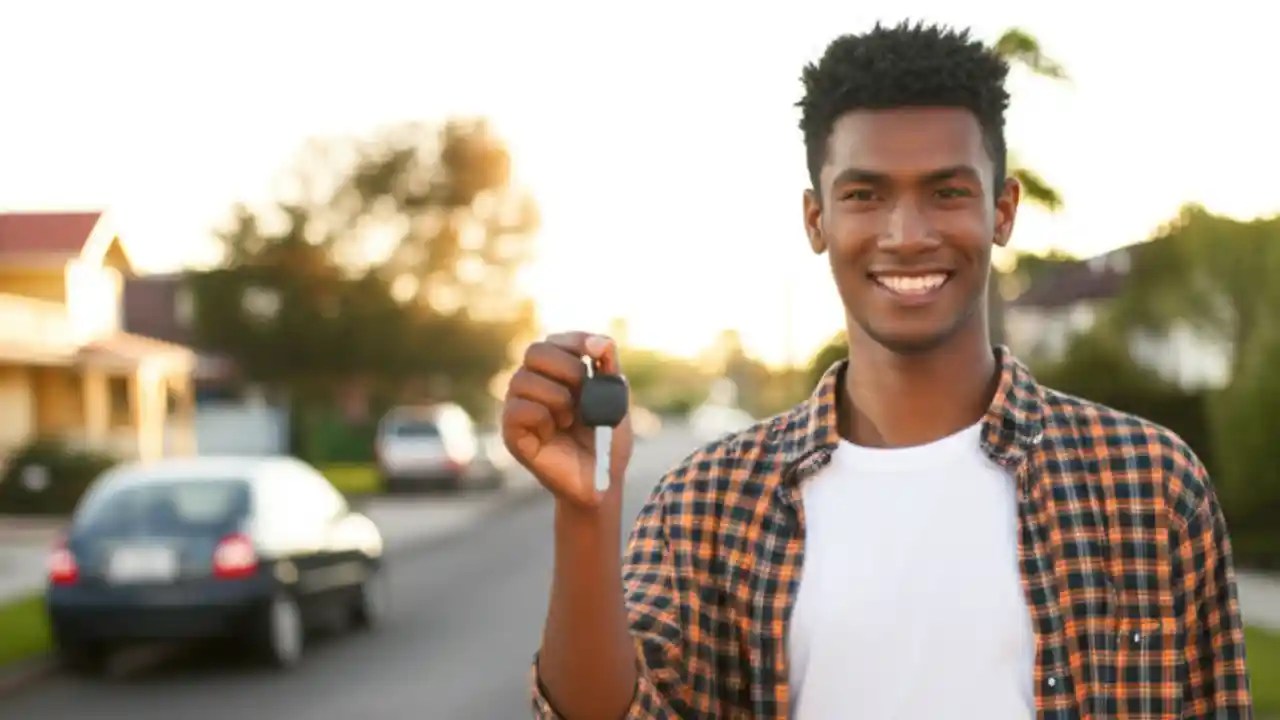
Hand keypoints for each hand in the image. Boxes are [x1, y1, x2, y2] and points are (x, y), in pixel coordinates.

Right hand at [501, 332, 633, 509]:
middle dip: (567, 367)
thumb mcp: (615, 400)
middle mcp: (532, 384)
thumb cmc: (605, 440)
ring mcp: (518, 406)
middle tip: (583, 392)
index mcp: (555, 373)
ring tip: (569, 420)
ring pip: (524, 379)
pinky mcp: (511, 432)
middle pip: (535, 351)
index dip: (577, 341)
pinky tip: (552, 433)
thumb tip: (602, 342)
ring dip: (557, 398)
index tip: (599, 352)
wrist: (601, 481)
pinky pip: (518, 408)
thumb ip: (609, 368)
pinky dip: (542, 418)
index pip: (555, 340)